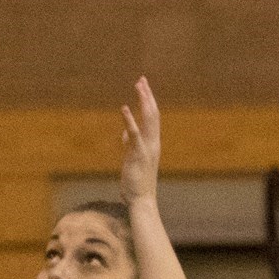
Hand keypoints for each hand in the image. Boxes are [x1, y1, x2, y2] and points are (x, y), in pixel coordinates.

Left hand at [120, 76, 160, 203]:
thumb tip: (126, 132)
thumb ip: (130, 144)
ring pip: (148, 119)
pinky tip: (124, 108)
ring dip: (143, 101)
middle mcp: (153, 142)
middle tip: (142, 79)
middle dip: (147, 95)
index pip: (152, 117)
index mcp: (153, 143)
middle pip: (152, 113)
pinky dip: (130, 120)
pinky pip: (135, 134)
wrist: (142, 199)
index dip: (148, 101)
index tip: (143, 86)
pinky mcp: (138, 154)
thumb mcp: (132, 158)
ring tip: (138, 86)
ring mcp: (148, 147)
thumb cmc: (136, 181)